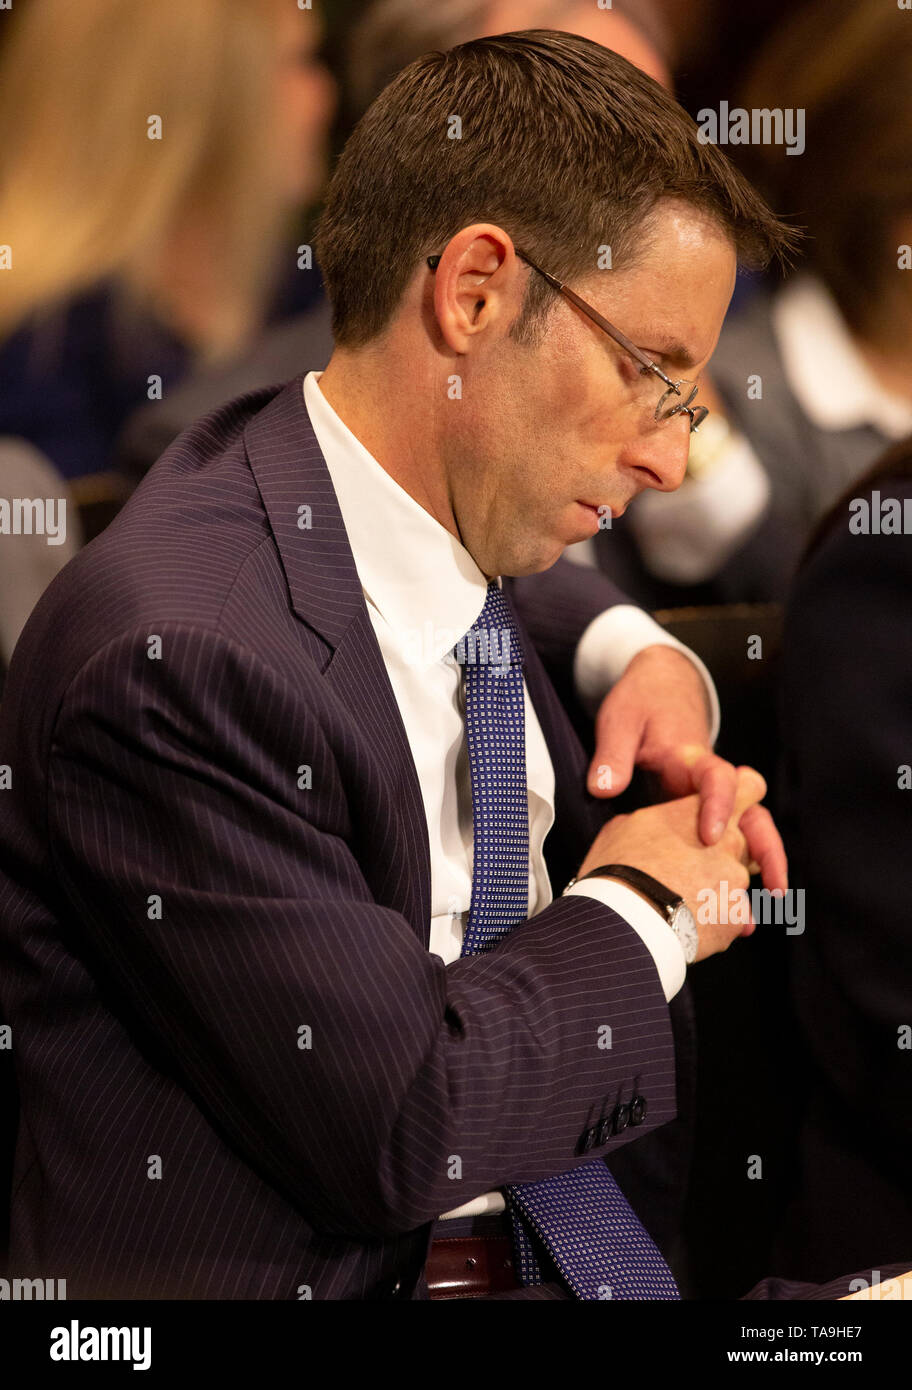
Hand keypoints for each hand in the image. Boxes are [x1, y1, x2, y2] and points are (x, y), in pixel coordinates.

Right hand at [575, 766, 779, 962]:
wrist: (627, 921)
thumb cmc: (620, 867)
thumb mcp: (623, 827)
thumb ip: (653, 820)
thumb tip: (650, 829)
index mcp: (704, 811)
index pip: (750, 787)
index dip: (743, 799)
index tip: (729, 813)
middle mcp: (731, 842)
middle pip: (739, 844)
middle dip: (718, 857)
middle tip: (682, 872)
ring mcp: (737, 882)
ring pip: (732, 884)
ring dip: (712, 893)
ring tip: (675, 907)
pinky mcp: (736, 919)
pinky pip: (729, 919)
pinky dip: (712, 925)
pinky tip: (682, 929)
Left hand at [586, 645, 787, 893]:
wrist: (660, 688)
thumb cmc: (641, 704)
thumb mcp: (621, 720)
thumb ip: (613, 754)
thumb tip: (603, 787)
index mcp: (693, 757)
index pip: (717, 778)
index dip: (719, 805)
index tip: (713, 835)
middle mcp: (711, 781)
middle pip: (753, 813)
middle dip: (765, 849)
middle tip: (773, 889)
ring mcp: (712, 800)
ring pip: (747, 835)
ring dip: (757, 871)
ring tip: (753, 918)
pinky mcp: (705, 814)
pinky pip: (728, 845)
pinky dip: (733, 876)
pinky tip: (731, 914)